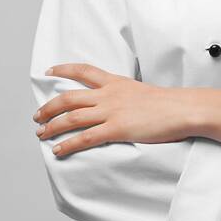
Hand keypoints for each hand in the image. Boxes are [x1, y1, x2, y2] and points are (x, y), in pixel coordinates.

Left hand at [34, 63, 194, 156]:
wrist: (182, 108)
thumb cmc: (169, 103)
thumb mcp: (143, 91)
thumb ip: (127, 96)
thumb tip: (122, 105)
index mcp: (116, 82)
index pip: (83, 71)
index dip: (63, 70)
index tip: (49, 71)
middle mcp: (109, 95)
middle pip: (69, 98)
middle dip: (49, 107)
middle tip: (38, 116)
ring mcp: (111, 112)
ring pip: (72, 118)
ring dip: (52, 126)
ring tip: (41, 134)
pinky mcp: (116, 129)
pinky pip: (85, 138)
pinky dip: (68, 144)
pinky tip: (58, 150)